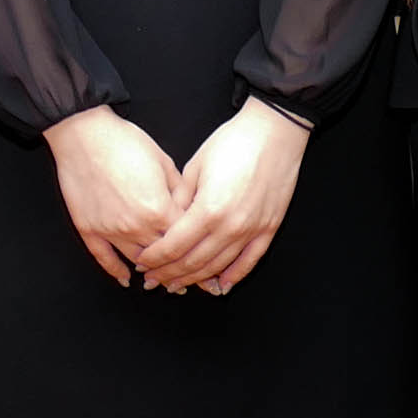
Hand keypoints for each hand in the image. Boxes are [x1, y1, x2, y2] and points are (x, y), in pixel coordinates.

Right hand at [43, 105, 183, 286]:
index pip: (186, 238)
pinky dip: (116, 271)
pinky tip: (126, 279)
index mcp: (159, 209)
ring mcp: (110, 230)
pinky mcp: (89, 230)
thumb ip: (179, 191)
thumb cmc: (125, 141)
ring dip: (151, 272)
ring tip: (164, 281)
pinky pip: (104, 258)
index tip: (210, 262)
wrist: (84, 134)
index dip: (198, 249)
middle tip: (191, 281)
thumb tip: (189, 210)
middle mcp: (136, 226)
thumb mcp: (163, 162)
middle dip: (179, 268)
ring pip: (137, 261)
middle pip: (164, 256)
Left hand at [139, 100, 312, 294]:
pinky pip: (250, 261)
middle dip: (169, 274)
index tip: (143, 263)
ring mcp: (252, 230)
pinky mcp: (269, 228)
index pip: (174, 246)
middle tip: (154, 280)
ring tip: (178, 284)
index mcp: (207, 210)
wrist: (274, 131)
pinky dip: (234, 276)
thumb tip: (168, 223)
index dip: (155, 258)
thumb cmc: (233, 142)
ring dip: (196, 279)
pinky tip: (221, 285)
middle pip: (193, 262)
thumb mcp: (195, 167)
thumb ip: (180, 200)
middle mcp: (230, 227)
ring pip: (218, 266)